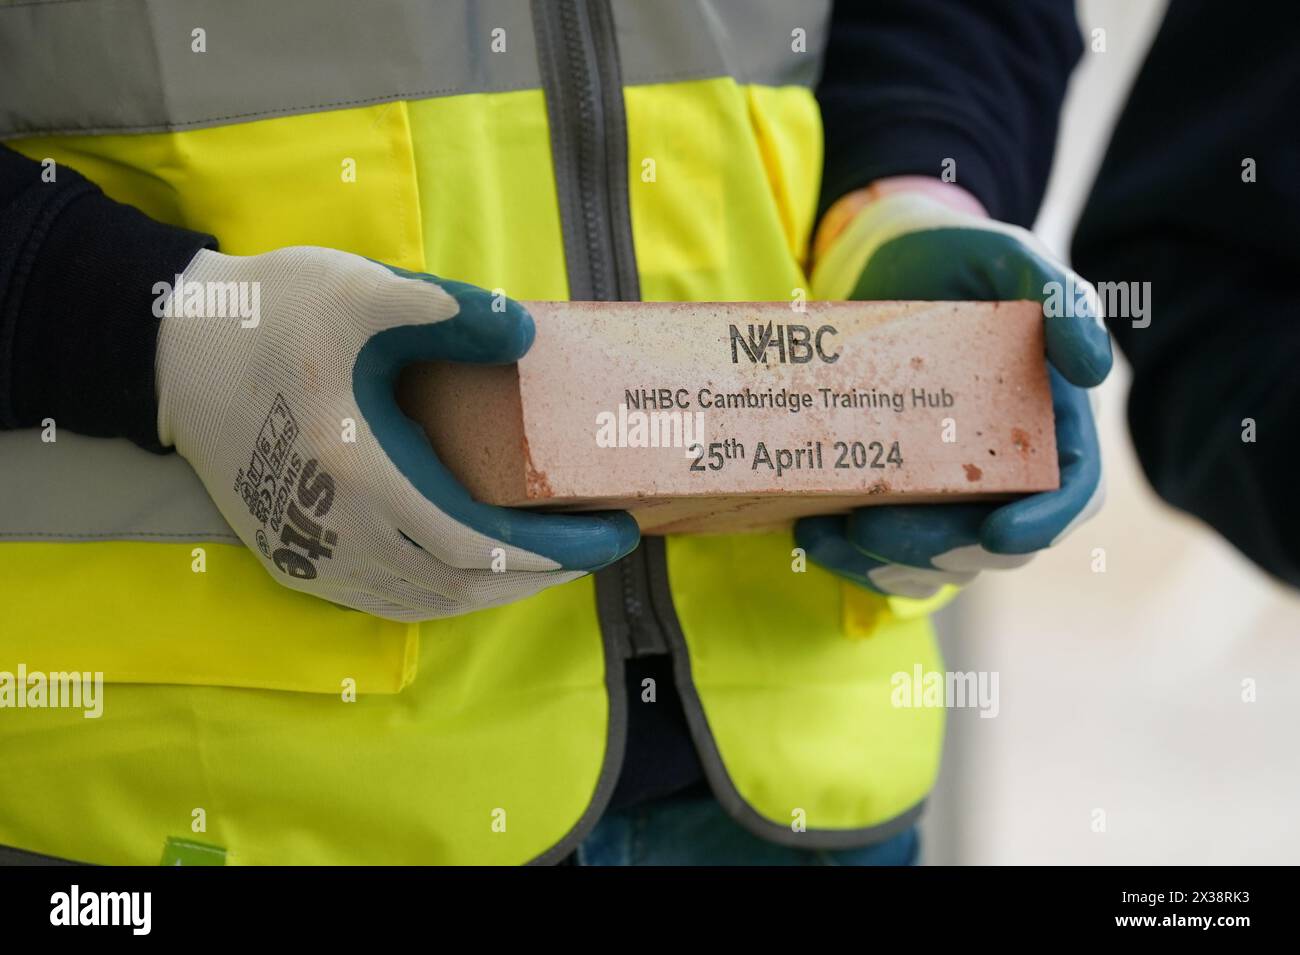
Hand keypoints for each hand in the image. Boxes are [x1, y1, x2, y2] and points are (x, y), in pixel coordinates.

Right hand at [156, 247, 638, 619]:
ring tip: (552, 559)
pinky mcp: (290, 558)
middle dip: (542, 573)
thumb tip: (526, 339)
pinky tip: (477, 568)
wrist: (171, 350)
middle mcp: (332, 532)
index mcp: (356, 471)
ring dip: (497, 589)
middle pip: (462, 586)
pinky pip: (388, 599)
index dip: (557, 548)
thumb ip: (447, 310)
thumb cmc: (269, 315)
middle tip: (598, 545)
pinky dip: (447, 592)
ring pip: (426, 603)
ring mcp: (307, 554)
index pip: (480, 541)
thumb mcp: (359, 291)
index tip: (616, 532)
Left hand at [795, 182, 1111, 597]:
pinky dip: (846, 556)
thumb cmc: (955, 258)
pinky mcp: (895, 494)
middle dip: (932, 547)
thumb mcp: (1005, 257)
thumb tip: (1095, 368)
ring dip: (879, 561)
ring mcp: (948, 487)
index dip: (1043, 523)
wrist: (882, 263)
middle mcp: (1005, 466)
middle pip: (988, 541)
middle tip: (868, 529)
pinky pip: (881, 549)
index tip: (999, 535)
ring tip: (822, 536)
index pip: (1069, 492)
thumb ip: (1059, 297)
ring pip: (931, 557)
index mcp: (1051, 421)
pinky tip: (807, 534)